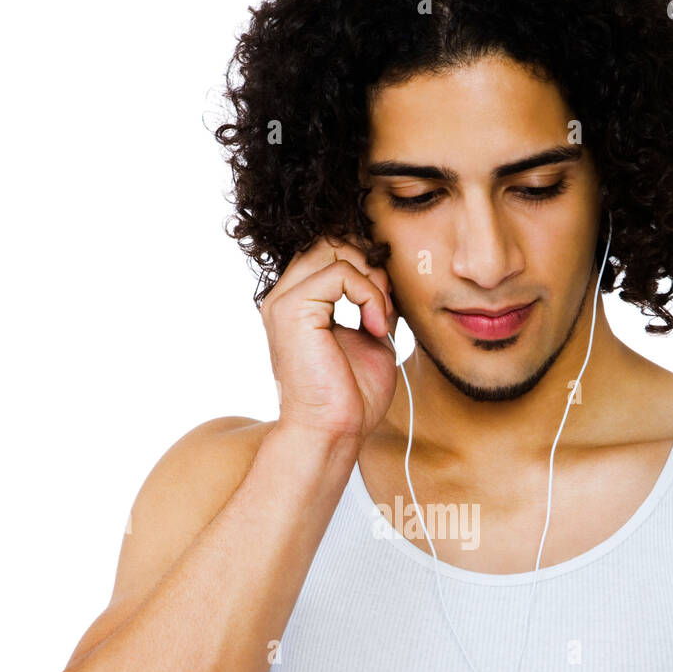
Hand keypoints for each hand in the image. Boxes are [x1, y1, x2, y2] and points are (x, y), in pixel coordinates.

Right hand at [259, 234, 399, 442]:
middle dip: (369, 265)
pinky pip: (340, 273)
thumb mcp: (372, 339)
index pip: (329, 250)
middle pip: (330, 241)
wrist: (334, 431)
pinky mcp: (293, 309)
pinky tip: (376, 328)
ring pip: (333, 249)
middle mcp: (284, 296)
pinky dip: (369, 295)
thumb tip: (388, 277)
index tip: (386, 300)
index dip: (364, 262)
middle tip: (386, 307)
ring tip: (381, 320)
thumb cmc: (351, 396)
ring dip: (372, 280)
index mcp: (299, 302)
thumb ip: (373, 304)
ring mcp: (284, 301)